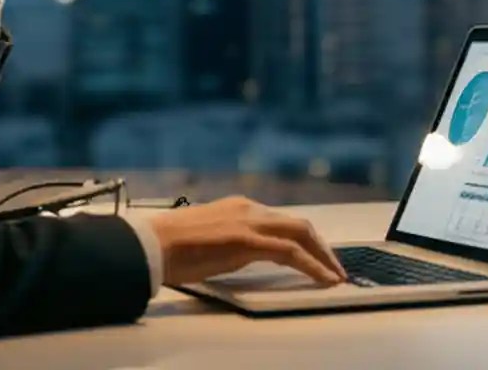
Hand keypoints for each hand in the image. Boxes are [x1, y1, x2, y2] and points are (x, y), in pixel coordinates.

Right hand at [148, 196, 348, 286]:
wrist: (151, 244)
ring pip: (301, 234)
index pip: (282, 221)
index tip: (316, 255)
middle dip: (321, 246)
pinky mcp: (248, 241)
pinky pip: (292, 253)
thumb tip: (241, 254)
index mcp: (239, 207)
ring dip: (323, 256)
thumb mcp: (209, 238)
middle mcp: (248, 209)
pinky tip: (324, 279)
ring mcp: (249, 223)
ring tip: (335, 276)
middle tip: (334, 267)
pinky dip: (313, 266)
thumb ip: (230, 242)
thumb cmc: (169, 247)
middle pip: (299, 224)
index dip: (305, 239)